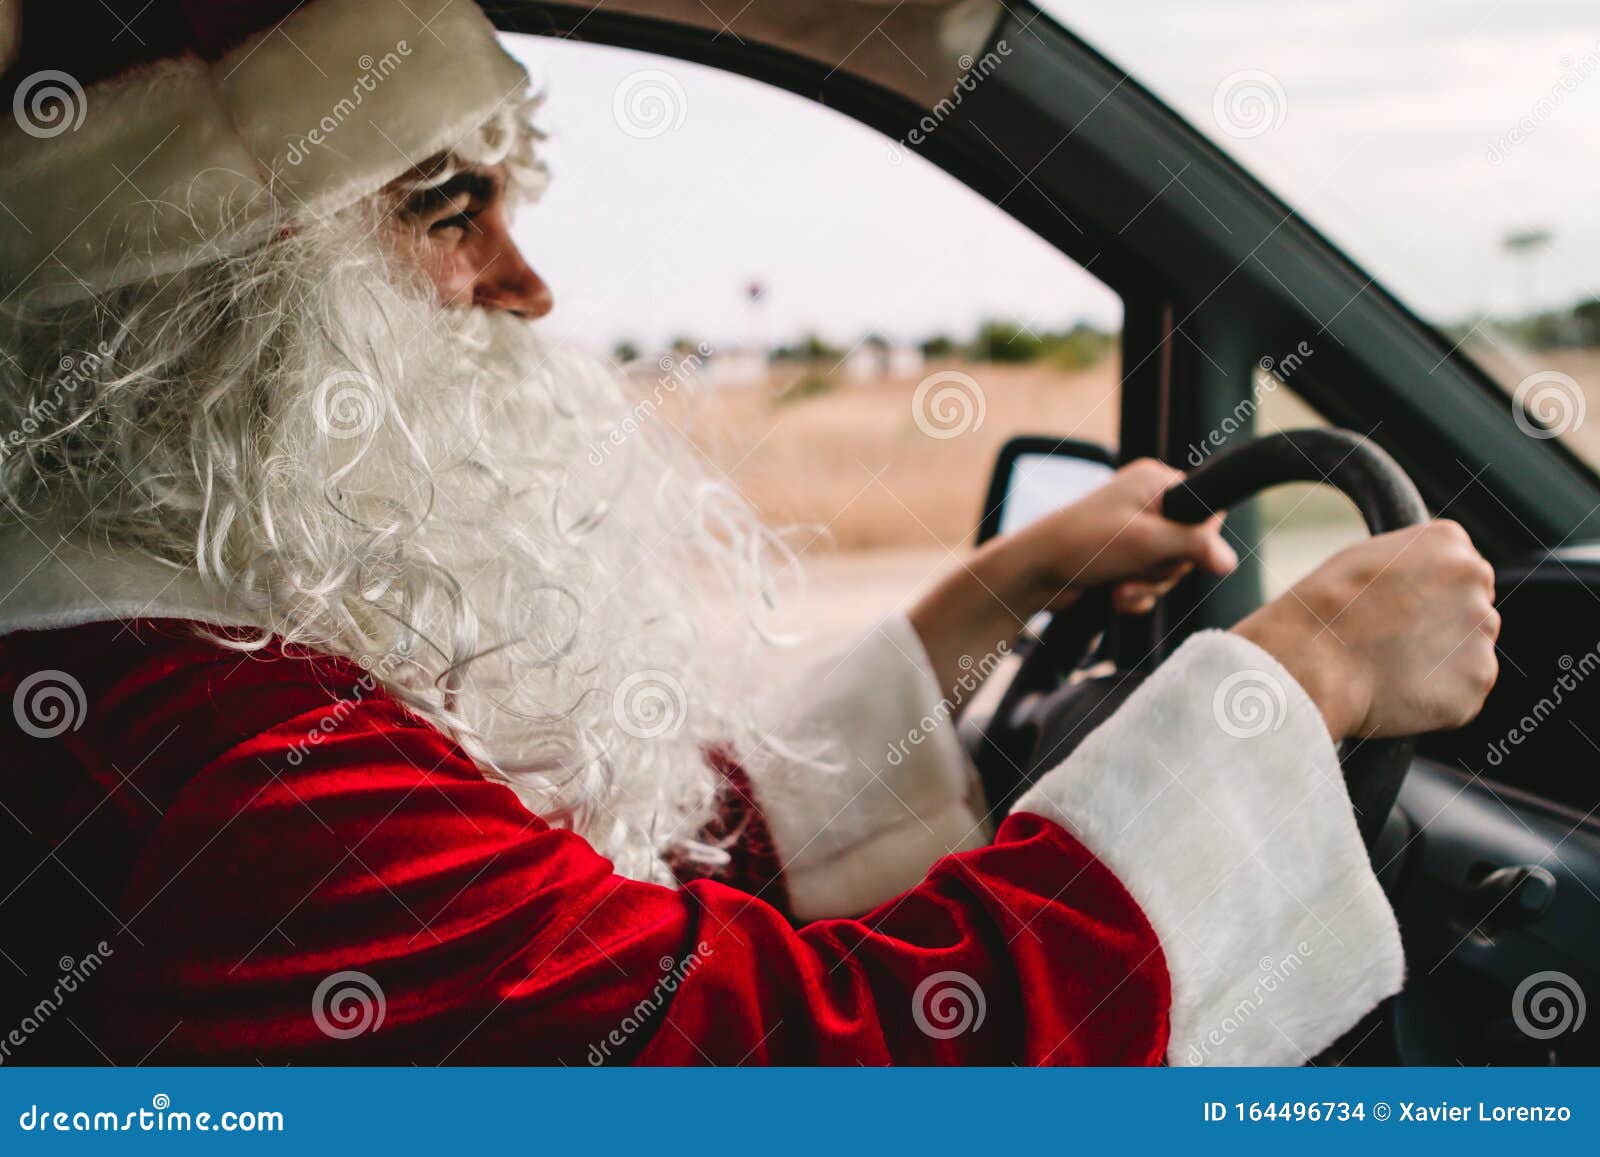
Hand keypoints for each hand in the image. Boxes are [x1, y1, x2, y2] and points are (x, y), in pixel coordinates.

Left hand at [909, 458, 1236, 699]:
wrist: (1033, 574)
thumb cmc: (1084, 545)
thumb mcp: (1149, 542)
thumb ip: (1196, 546)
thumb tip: (1230, 560)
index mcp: (1155, 480)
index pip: (1208, 508)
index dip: (1198, 538)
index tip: (1178, 550)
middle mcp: (1145, 501)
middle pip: (1190, 546)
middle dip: (1165, 569)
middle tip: (1136, 568)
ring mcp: (1133, 532)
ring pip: (1170, 570)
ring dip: (1148, 586)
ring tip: (1119, 585)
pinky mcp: (1121, 559)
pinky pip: (1150, 582)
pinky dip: (1135, 594)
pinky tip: (1113, 595)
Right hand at [1234, 521, 1499, 739]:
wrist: (1310, 662)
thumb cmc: (1324, 610)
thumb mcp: (1366, 558)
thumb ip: (1412, 565)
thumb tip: (1427, 586)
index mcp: (1449, 542)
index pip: (1460, 572)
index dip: (1428, 595)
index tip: (1399, 611)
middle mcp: (1475, 582)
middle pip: (1470, 611)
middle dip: (1440, 629)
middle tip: (1391, 643)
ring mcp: (1480, 636)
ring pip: (1468, 653)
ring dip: (1439, 664)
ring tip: (1387, 667)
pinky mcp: (1475, 683)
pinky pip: (1462, 693)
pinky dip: (1436, 698)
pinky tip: (1397, 690)